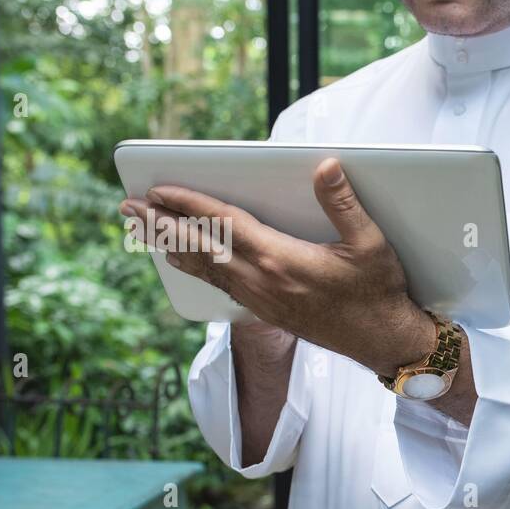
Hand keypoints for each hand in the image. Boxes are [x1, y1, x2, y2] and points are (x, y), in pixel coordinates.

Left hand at [119, 159, 434, 378]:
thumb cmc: (379, 293)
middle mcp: (261, 281)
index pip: (222, 224)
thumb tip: (326, 166)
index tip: (158, 189)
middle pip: (199, 247)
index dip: (187, 204)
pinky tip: (181, 260)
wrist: (382, 342)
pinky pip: (218, 284)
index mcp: (280, 259)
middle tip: (127, 207)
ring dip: (170, 246)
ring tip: (141, 230)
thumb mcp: (370, 244)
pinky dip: (194, 267)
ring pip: (203, 269)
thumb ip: (343, 203)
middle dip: (161, 224)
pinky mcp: (266, 312)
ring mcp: (260, 300)